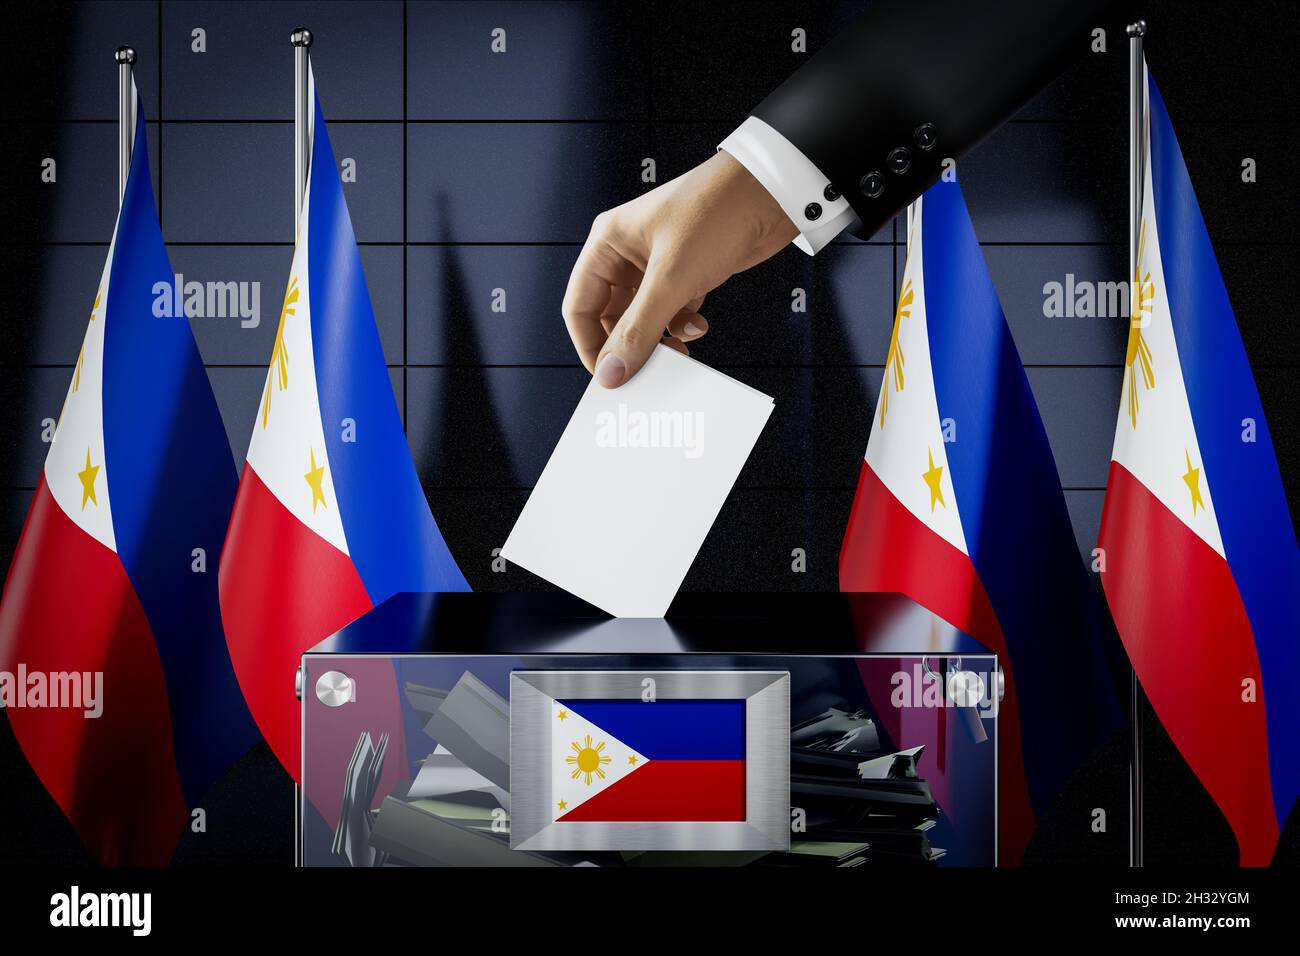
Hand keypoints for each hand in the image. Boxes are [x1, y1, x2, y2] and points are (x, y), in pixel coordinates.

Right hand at [562, 151, 798, 387]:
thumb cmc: (717, 211)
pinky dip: (682, 325)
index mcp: (608, 243)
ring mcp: (659, 264)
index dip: (590, 345)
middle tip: (647, 370)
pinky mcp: (687, 272)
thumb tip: (611, 372)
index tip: (609, 376)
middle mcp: (628, 253)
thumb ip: (638, 330)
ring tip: (678, 349)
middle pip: (610, 317)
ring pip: (643, 318)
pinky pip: (671, 312)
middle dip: (630, 345)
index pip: (579, 306)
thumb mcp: (672, 279)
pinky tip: (699, 325)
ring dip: (658, 338)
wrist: (774, 192)